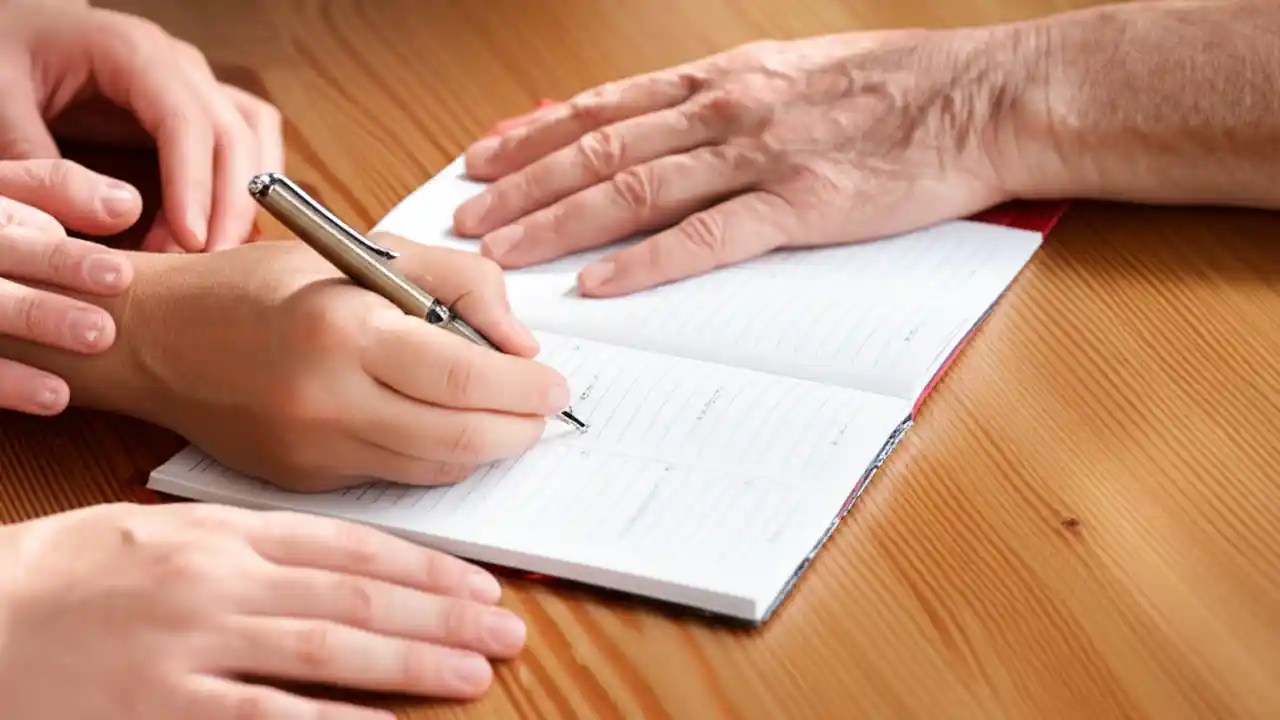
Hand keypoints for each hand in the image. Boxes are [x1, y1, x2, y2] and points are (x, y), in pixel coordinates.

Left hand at [0, 4, 283, 252]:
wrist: (17, 36)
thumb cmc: (5, 55)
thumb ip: (40, 158)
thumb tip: (109, 217)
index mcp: (132, 51)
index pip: (187, 120)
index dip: (196, 184)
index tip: (191, 242)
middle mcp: (179, 65)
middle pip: (236, 133)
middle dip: (230, 205)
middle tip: (208, 264)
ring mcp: (196, 85)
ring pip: (256, 137)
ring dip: (247, 197)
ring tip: (216, 252)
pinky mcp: (200, 110)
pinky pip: (247, 145)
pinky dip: (245, 189)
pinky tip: (221, 231)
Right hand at [0, 158, 136, 413]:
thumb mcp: (1, 192)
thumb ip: (59, 191)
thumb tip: (126, 206)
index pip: (7, 234)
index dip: (61, 258)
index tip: (121, 276)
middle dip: (37, 312)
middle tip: (101, 334)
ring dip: (6, 371)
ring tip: (59, 393)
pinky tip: (34, 406)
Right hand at [0, 502, 525, 718]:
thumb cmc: (54, 579)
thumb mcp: (148, 534)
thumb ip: (237, 543)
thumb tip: (326, 564)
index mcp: (215, 532)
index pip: (346, 545)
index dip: (422, 564)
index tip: (478, 581)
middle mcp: (215, 581)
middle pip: (355, 596)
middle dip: (441, 612)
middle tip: (506, 627)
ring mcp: (189, 646)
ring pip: (328, 650)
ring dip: (411, 661)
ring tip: (473, 671)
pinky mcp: (160, 709)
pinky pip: (264, 717)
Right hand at [111, 236, 565, 491]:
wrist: (162, 340)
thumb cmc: (263, 285)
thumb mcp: (363, 251)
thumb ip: (458, 284)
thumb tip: (521, 344)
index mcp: (344, 330)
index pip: (465, 380)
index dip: (526, 388)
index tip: (556, 383)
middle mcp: (328, 401)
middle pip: (459, 439)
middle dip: (520, 429)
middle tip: (545, 409)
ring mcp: (314, 451)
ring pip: (435, 469)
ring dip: (486, 448)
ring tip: (507, 419)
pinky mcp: (306, 482)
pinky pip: (397, 479)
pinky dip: (438, 458)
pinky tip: (450, 430)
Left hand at [454, 28, 1033, 295]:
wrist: (982, 98)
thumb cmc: (895, 89)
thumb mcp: (793, 73)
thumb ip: (724, 101)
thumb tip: (666, 124)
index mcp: (722, 78)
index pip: (603, 107)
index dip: (532, 135)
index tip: (482, 159)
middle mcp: (724, 109)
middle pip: (599, 148)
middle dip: (523, 186)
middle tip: (468, 219)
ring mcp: (758, 156)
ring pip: (634, 190)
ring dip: (559, 223)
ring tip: (504, 253)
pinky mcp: (801, 205)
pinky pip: (707, 238)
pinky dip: (647, 262)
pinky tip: (601, 283)